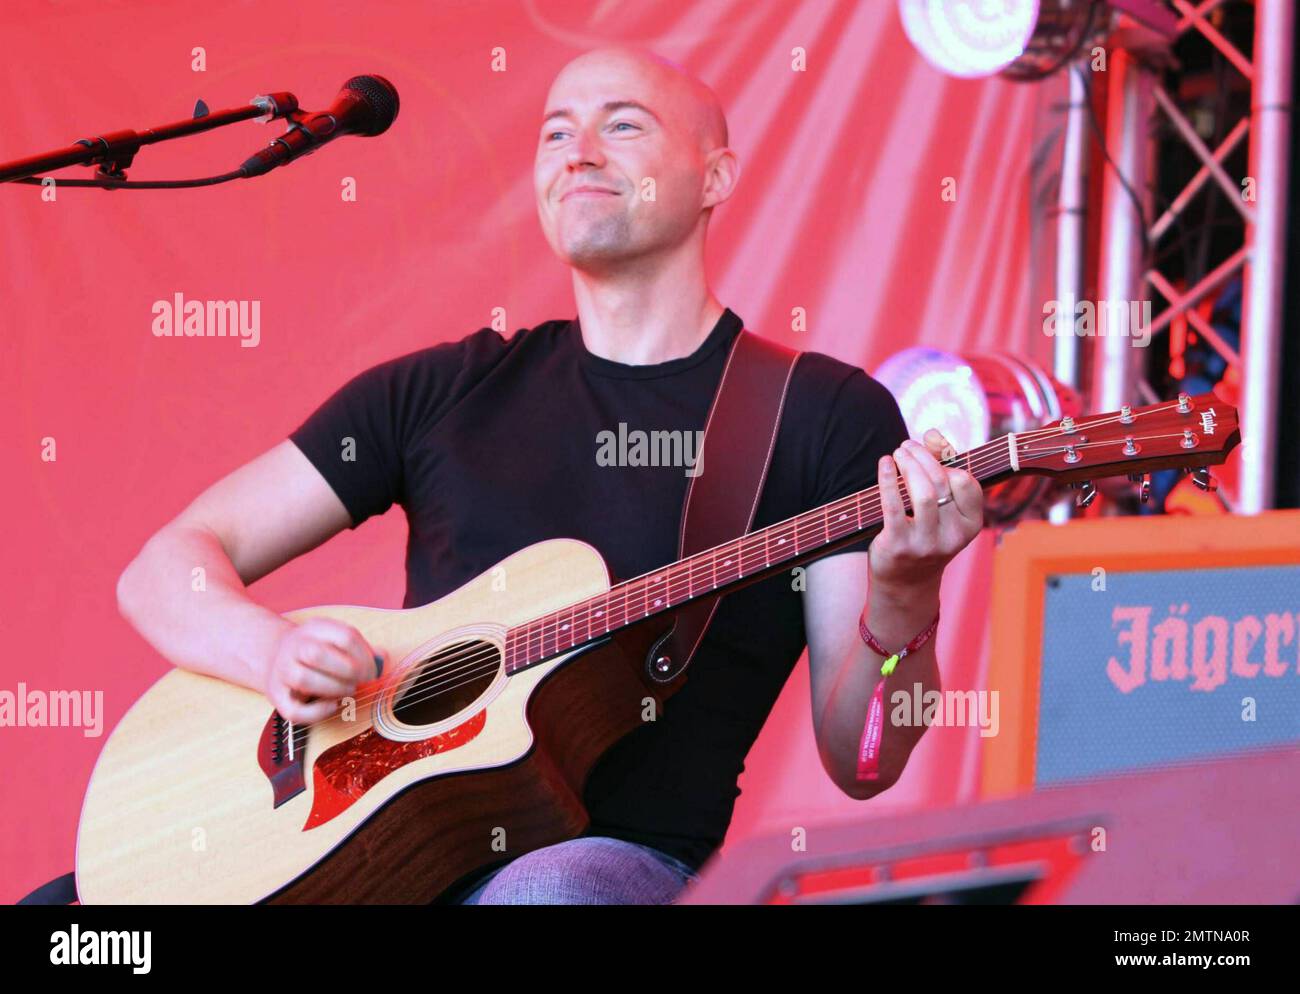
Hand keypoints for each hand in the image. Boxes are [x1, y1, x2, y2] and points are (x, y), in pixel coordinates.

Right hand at [264, 618, 382, 722]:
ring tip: (349, 690)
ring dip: (333, 688)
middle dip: (348, 670)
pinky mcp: (277, 697)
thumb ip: (362, 649)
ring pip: (303, 679)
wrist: (275, 655)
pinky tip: (333, 705)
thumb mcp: (336, 639)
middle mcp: (294, 647)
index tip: (374, 670)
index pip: (345, 636)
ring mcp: (282, 671)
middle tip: (363, 680)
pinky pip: (294, 710)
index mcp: (314, 629)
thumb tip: (383, 658)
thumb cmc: (318, 651)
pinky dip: (317, 712)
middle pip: (317, 654)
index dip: (365, 656)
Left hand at [869, 429, 982, 591]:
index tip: (929, 445)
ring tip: (897, 453)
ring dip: (908, 465)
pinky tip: (884, 464)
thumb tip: (931, 434)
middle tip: (906, 446)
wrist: (906, 582)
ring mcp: (927, 543)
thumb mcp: (942, 508)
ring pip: (922, 493)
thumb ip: (941, 470)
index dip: (947, 458)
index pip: (966, 482)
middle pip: (941, 483)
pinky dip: (888, 479)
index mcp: (971, 525)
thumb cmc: (925, 534)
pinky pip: (893, 506)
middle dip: (922, 457)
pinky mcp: (899, 546)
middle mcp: (953, 536)